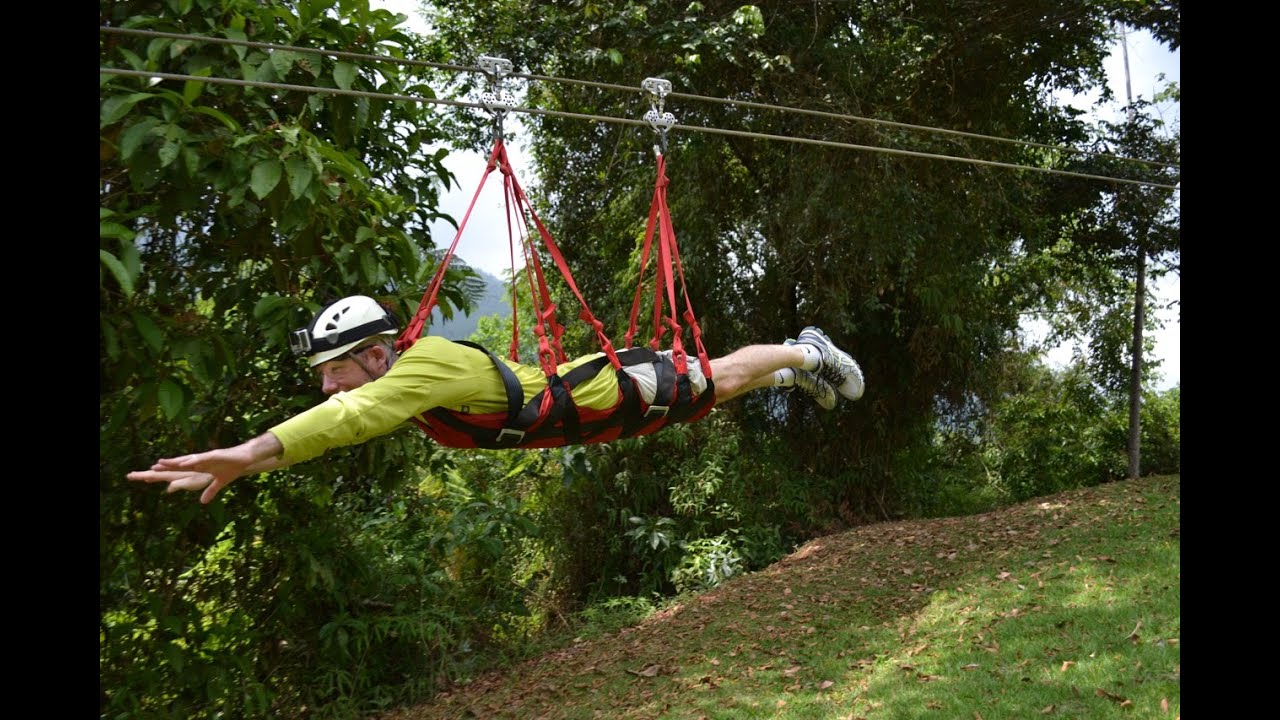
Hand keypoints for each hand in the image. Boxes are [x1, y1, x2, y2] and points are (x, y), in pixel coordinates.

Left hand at [127, 433, 284, 503]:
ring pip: (187, 460)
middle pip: (179, 463)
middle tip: (150, 468)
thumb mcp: (220, 483)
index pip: (181, 469)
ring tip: (161, 463)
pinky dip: (192, 460)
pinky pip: (201, 459)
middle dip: (166, 466)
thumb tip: (202, 502)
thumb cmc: (233, 468)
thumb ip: (210, 491)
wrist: (246, 458)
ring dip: (174, 462)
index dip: (168, 471)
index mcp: (200, 467)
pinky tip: (183, 463)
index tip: (153, 473)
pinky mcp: (214, 455)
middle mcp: (200, 461)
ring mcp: (206, 458)